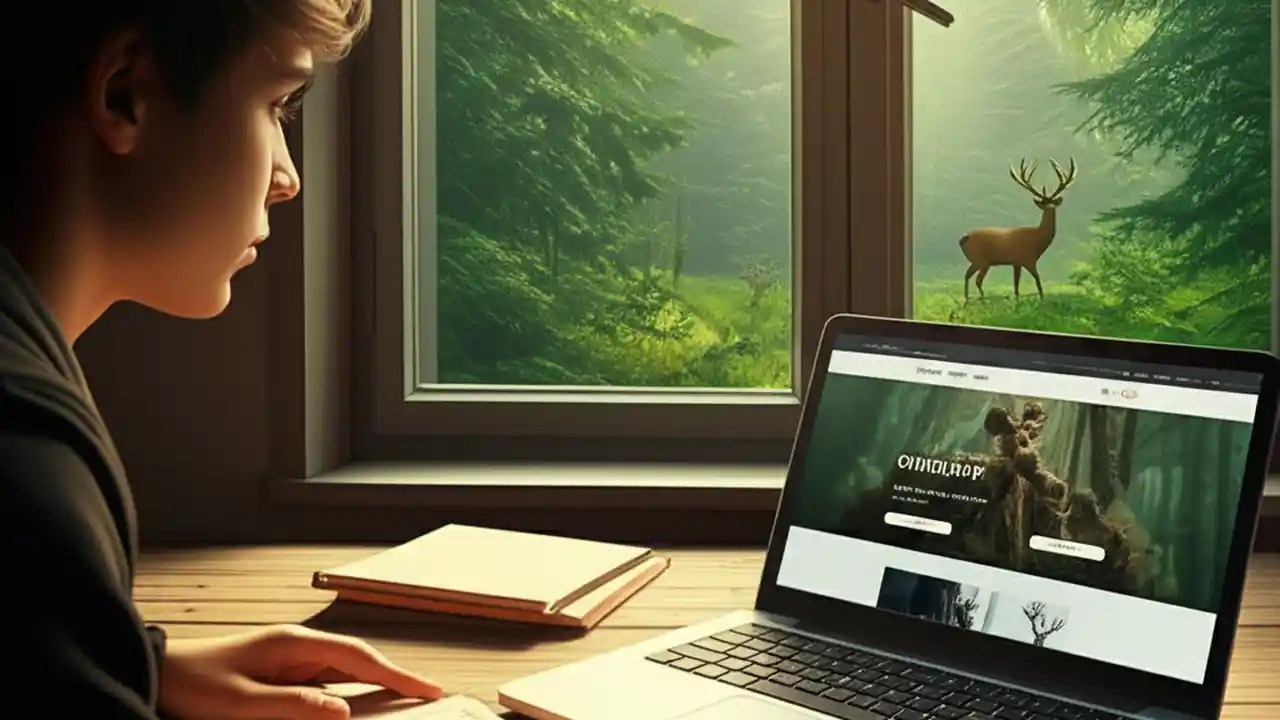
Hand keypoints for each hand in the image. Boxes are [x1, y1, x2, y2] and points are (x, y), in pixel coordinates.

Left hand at [156, 624, 442, 718]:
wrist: (156, 673)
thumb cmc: (193, 685)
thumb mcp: (241, 704)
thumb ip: (294, 706)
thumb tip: (345, 711)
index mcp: (294, 645)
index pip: (359, 658)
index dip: (397, 674)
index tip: (430, 688)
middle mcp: (297, 646)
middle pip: (358, 661)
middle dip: (394, 677)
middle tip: (429, 697)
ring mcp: (288, 658)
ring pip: (344, 671)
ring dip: (374, 685)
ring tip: (405, 702)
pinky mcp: (278, 672)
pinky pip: (325, 681)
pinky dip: (349, 692)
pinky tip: (358, 707)